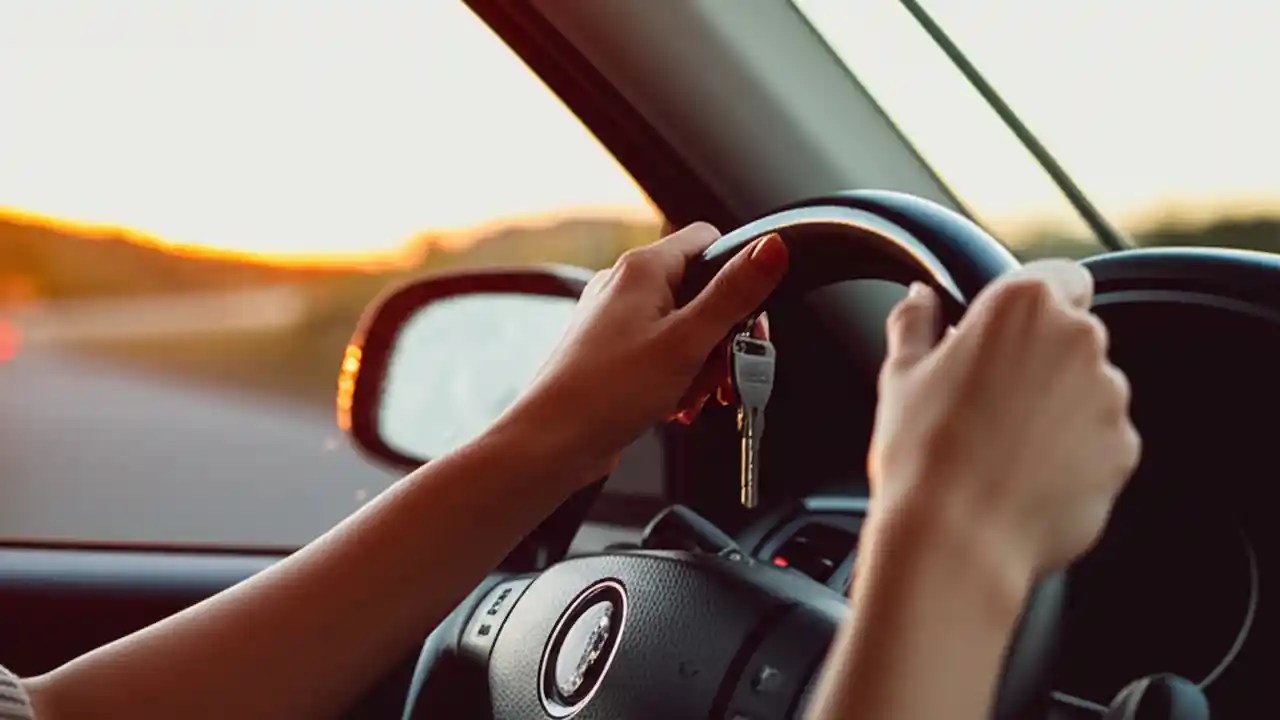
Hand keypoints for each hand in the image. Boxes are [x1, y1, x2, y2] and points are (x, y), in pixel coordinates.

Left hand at [499, 223, 788, 481]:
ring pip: (683, 327)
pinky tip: (673, 404)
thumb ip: (733, 293)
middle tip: (723, 367)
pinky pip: (661, 352)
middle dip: (721, 334)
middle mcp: (624, 285)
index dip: (737, 273)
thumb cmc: (607, 393)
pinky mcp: (612, 351)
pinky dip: (676, 377)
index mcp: (643, 268)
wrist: (553, 442)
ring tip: (692, 394)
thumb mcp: (688, 341)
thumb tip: (772, 249)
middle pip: (700, 290)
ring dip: (700, 363)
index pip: (709, 240)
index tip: (748, 314)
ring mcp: (615, 318)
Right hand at [868, 260, 1140, 577]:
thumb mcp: (900, 376)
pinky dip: (1072, 454)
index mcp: (1023, 306)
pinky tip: (1023, 477)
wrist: (954, 540)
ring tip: (1001, 448)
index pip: (1055, 278)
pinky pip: (1099, 441)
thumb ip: (914, 323)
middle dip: (1039, 361)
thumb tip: (919, 298)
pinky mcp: (1123, 451)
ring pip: (1087, 390)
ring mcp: (1109, 397)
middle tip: (985, 401)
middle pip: (1071, 336)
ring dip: (1056, 408)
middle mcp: (1079, 340)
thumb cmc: (921, 453)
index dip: (1029, 308)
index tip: (1000, 338)